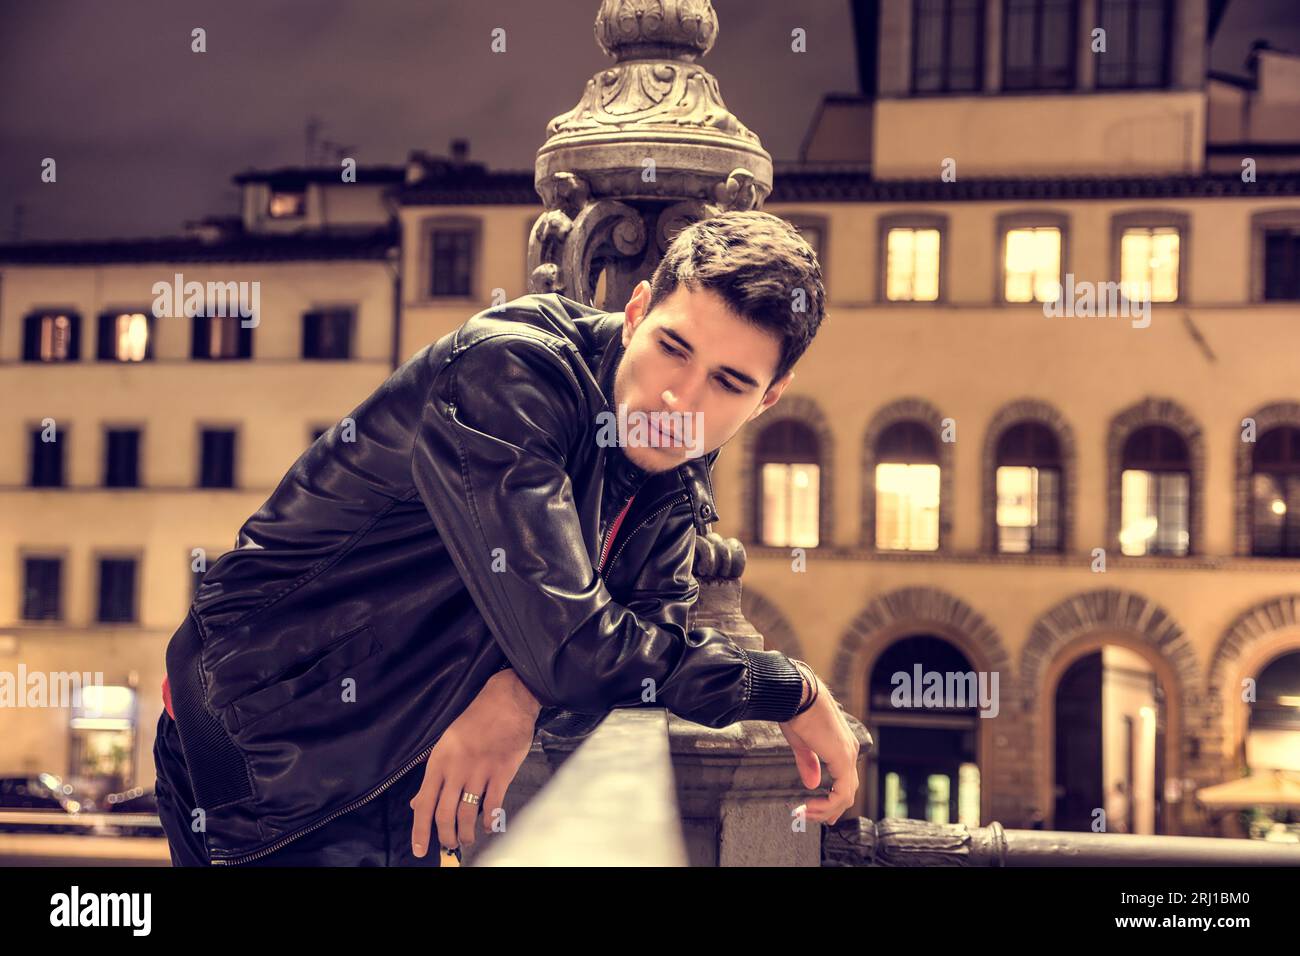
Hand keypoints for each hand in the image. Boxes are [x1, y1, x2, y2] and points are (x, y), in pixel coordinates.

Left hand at [409, 666, 540, 855]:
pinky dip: (489, 821)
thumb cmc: (475, 721)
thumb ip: (433, 775)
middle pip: (445, 814)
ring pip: (467, 814)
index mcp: (440, 762)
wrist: (506, 702)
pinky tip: (488, 825)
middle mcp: (457, 769)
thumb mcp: (446, 743)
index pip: (424, 803)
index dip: (420, 830)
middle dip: (445, 836)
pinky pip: (493, 805)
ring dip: (466, 833)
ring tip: (466, 839)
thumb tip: (417, 802)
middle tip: (448, 845)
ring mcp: (480, 771)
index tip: (418, 850)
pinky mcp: (502, 773)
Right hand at [779, 667, 859, 825]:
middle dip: (830, 809)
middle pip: (847, 790)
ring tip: (806, 813)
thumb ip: (808, 764)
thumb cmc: (796, 709)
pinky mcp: (842, 758)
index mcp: (840, 745)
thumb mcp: (801, 743)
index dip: (833, 799)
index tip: (817, 811)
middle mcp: (848, 750)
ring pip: (846, 794)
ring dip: (826, 809)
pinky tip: (811, 806)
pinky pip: (841, 792)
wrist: (796, 692)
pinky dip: (827, 804)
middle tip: (812, 818)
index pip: (844, 779)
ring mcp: (847, 754)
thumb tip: (813, 784)